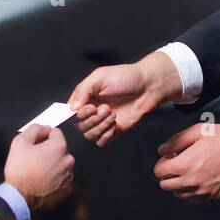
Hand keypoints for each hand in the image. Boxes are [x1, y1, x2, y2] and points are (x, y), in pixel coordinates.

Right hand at [3, 123, 74, 213]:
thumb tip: (43, 127)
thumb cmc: (20, 171)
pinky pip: (61, 177)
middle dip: (48, 150)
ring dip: (51, 164)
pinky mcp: (66, 188)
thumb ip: (34, 129)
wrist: (20, 196)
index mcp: (59, 147)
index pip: (56, 132)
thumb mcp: (20, 141)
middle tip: (33, 158)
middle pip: (59, 148)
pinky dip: (53, 177)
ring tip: (36, 170)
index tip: (36, 143)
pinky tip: (41, 180)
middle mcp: (67, 160)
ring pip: (60, 163)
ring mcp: (68, 176)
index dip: (43, 135)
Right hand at [69, 51, 183, 147]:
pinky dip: (105, 136)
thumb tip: (72, 108)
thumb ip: (83, 90)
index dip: (78, 113)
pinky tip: (115, 125)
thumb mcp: (100, 77)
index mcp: (85, 98)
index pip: (71, 112)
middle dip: (92, 119)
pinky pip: (101, 142)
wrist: (148, 86)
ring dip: (100, 126)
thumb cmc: (125, 77)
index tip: (90, 107)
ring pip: (89, 135)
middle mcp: (91, 111)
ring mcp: (102, 122)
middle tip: (106, 108)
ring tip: (113, 114)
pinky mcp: (113, 131)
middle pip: (79, 125)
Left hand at [153, 124, 219, 202]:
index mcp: (185, 164)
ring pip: (178, 194)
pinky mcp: (212, 197)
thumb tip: (162, 150)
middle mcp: (191, 181)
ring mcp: (202, 192)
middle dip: (167, 174)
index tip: (172, 156)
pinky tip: (201, 178)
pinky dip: (192, 191)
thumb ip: (176, 140)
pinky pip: (193, 199)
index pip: (159, 171)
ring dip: (179, 183)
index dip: (163, 162)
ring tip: (191, 170)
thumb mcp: (199, 131)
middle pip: (165, 185)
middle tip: (178, 163)